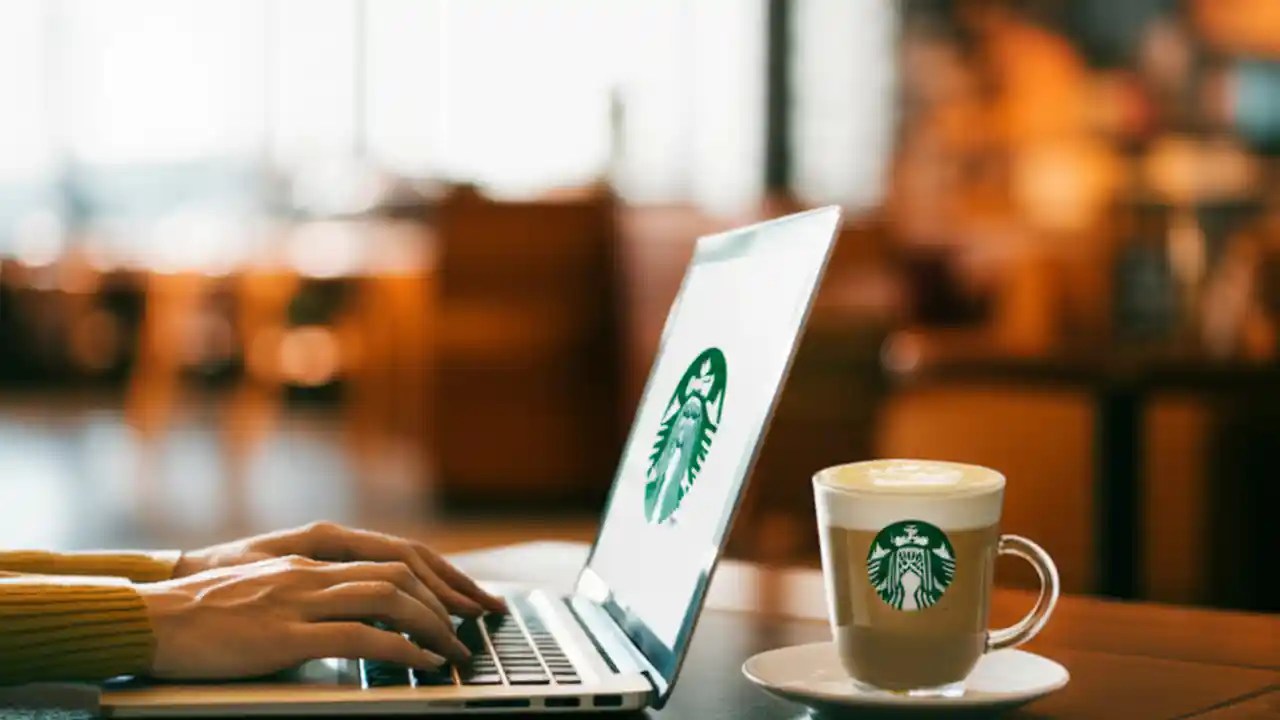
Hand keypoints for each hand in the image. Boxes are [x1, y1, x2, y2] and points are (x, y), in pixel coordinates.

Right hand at [173, 522, 503, 616]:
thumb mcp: (268, 592)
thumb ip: (311, 596)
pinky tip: (419, 663)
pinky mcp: (286, 633)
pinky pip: (359, 636)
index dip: (438, 575)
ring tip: (454, 648)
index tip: (467, 598)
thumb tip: (353, 618)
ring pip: (388, 597)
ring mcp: (300, 598)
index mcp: (311, 559)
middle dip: (447, 597)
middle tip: (475, 623)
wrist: (150, 618)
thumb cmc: (204, 613)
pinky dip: (400, 649)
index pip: (394, 556)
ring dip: (432, 623)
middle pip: (402, 571)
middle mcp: (313, 570)